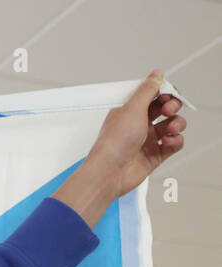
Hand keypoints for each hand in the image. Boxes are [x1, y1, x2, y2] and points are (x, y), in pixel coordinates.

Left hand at [92, 70, 186, 197]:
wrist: (109, 173)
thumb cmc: (114, 143)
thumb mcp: (132, 108)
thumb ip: (147, 90)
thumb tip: (156, 75)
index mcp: (129, 111)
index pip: (153, 95)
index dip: (163, 93)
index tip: (166, 94)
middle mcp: (138, 124)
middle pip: (165, 108)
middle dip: (172, 106)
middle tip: (167, 110)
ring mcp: (147, 140)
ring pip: (172, 125)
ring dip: (177, 124)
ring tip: (170, 129)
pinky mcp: (154, 155)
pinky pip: (174, 143)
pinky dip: (176, 140)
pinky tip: (169, 141)